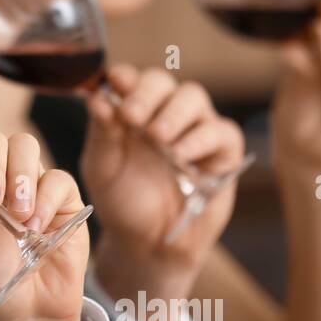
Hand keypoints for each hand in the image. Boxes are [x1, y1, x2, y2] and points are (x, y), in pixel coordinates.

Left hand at [80, 65, 245, 303]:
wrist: (148, 244)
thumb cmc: (122, 202)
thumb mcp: (102, 170)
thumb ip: (102, 134)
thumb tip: (98, 97)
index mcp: (130, 112)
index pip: (130, 80)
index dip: (124, 76)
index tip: (115, 80)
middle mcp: (163, 113)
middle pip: (162, 82)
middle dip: (147, 93)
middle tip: (133, 115)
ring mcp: (194, 129)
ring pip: (193, 97)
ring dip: (175, 113)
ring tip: (160, 138)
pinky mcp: (222, 152)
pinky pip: (222, 131)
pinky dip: (202, 138)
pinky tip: (182, 155)